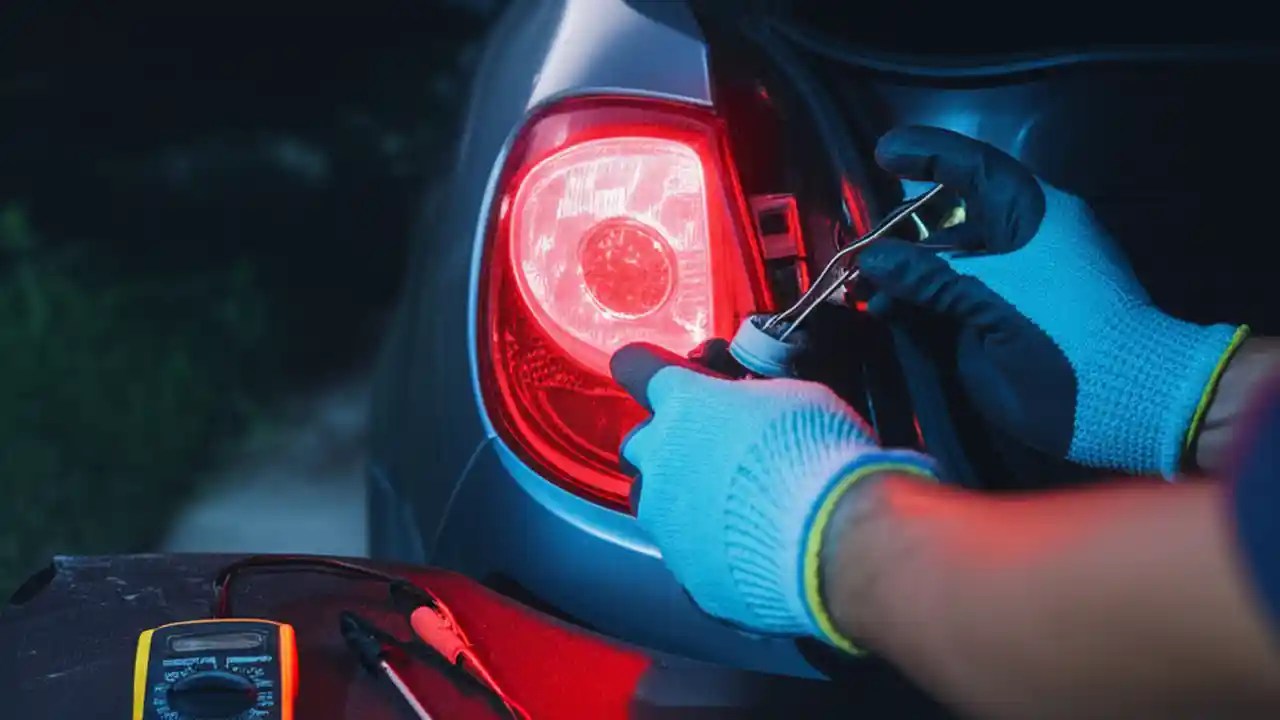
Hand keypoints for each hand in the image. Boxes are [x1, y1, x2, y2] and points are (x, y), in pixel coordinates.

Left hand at [609, 343, 935, 650]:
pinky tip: (742, 548)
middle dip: (666, 442)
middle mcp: (661, 458)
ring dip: (675, 496)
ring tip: (722, 504)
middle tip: (708, 448)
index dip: (645, 368)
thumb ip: (752, 399)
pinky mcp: (683, 569)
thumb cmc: (820, 454)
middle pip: (638, 441)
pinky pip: (682, 551)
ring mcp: (665, 519)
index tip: (658, 377)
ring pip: (649, 499)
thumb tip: (748, 408)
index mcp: (684, 403)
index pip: (635, 366)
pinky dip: (704, 546)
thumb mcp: (794, 397)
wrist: (834, 542)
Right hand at [859, 127, 1246, 475]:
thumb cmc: (1070, 333)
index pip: (974, 167)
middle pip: (946, 219)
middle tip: (858, 250)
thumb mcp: (997, 297)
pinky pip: (940, 303)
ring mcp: (1003, 286)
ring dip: (896, 274)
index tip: (883, 152)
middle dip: (898, 230)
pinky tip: (879, 313)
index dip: (929, 154)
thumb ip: (931, 276)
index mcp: (1032, 216)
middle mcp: (1015, 243)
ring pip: (937, 265)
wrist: (1121, 403)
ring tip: (857, 291)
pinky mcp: (992, 325)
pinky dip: (909, 306)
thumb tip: (872, 259)